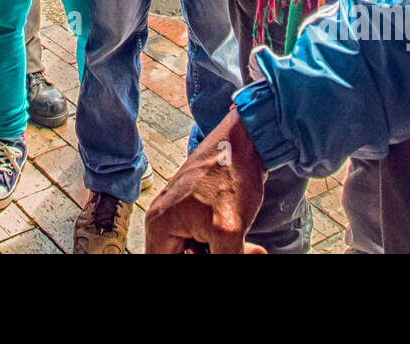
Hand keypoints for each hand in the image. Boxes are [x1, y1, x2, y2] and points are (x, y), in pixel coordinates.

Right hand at [145, 109, 267, 253]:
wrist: (245, 143)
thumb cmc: (231, 177)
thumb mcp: (229, 232)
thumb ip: (223, 261)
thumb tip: (224, 264)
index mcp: (160, 226)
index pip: (160, 264)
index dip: (187, 266)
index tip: (212, 254)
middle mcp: (163, 221)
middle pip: (181, 258)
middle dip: (210, 258)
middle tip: (242, 252)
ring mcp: (179, 215)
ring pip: (196, 253)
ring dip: (222, 255)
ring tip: (250, 248)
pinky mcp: (195, 212)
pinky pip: (204, 242)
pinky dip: (225, 246)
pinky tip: (249, 245)